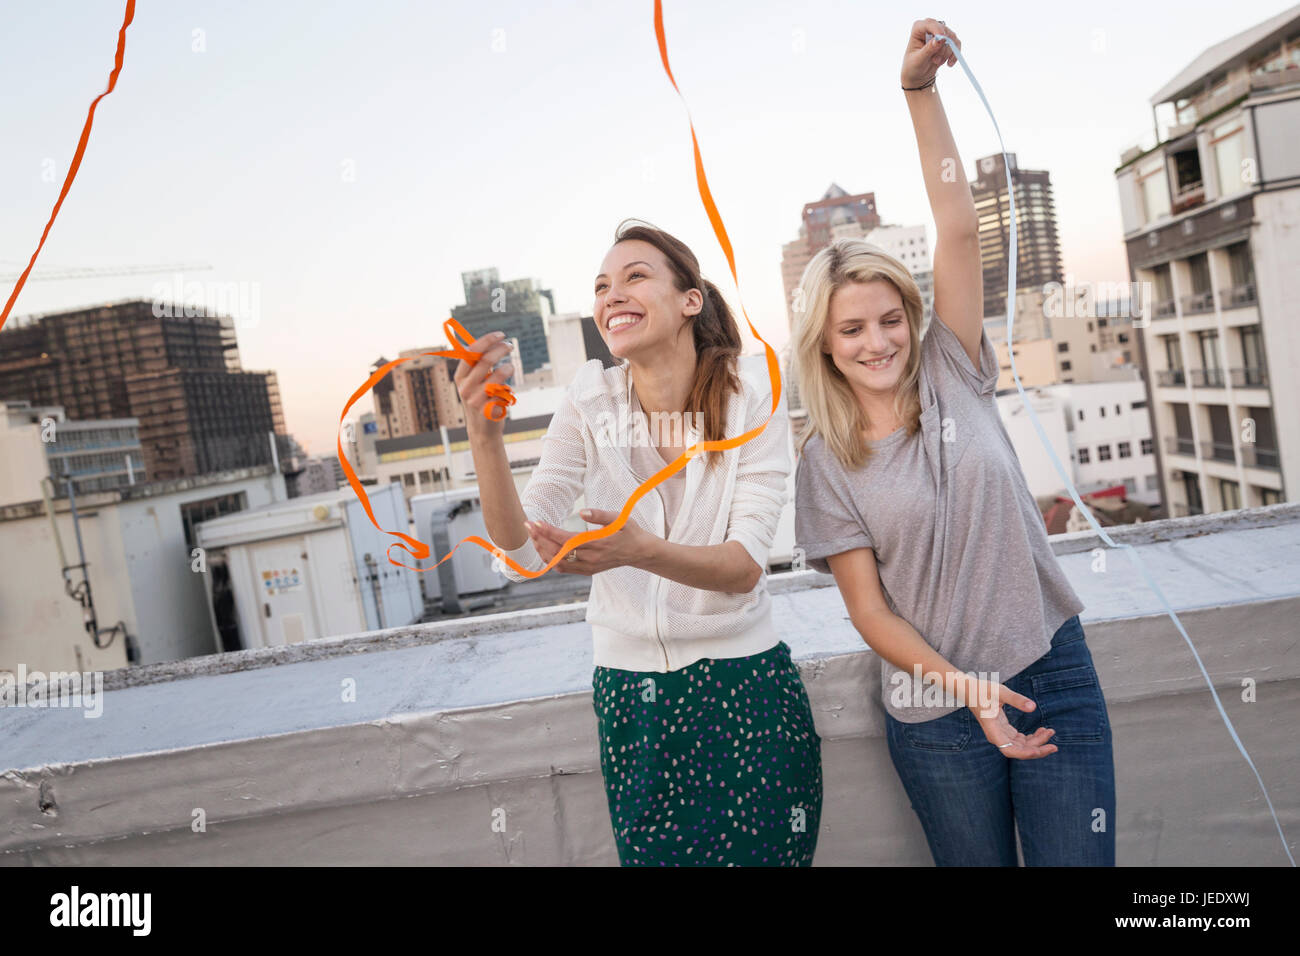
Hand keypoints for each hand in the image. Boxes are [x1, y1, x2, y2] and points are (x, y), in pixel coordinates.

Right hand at [453, 331, 514, 435]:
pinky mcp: (488, 410)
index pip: (472, 351)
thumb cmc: (480, 400)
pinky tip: (508, 388)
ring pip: (498, 375)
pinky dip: (509, 387)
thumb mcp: (473, 382)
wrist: (482, 430)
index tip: (501, 334)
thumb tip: (488, 341)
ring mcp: (475, 399)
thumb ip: (477, 364)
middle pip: (486, 360)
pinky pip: (504, 391)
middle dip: (501, 349)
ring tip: (511, 367)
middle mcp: (465, 387)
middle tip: (510, 345)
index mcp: (459, 376)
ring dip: (508, 367)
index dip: (487, 340)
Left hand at [525, 508, 654, 575]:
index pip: (566, 540)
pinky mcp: (587, 571)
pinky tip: (544, 549)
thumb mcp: (620, 518)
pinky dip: (550, 559)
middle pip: (558, 552)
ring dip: (543, 551)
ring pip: (558, 563)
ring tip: (534, 537)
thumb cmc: (629, 532)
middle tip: (528, 526)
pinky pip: (563, 569)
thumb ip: (600, 515)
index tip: (535, 523)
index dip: (548, 532)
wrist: (639, 552)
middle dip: (540, 540)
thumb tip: (582, 513)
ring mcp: (588, 567)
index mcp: (598, 544)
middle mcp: (591, 559)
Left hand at [900, 18, 959, 88]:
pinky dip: (954, 54)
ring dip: (947, 53)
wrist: (918, 75)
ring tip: (937, 63)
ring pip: (951, 38)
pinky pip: (957, 44)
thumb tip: (940, 39)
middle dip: (942, 47)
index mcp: (918, 29)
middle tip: (935, 61)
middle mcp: (930, 28)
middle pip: (943, 31)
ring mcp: (940, 33)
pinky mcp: (948, 40)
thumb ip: (928, 49)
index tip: (942, 38)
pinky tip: (949, 64)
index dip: (937, 29)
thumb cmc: (913, 66)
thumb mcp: (918, 60)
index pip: (929, 23)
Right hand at [968, 679, 1057, 759]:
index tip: (1039, 750)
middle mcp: (997, 736)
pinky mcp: (1004, 730)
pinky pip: (1020, 740)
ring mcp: (1000, 734)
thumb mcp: (1000, 692)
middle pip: (1018, 751)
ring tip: (1050, 732)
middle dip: (1037, 750)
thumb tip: (1033, 707)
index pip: (1009, 749)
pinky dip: (1032, 738)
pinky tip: (1041, 730)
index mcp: (993, 730)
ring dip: (1037, 743)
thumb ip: (1016, 699)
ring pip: (1021, 746)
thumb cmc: (982, 690)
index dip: (1024, 753)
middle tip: (1054, 745)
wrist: (970, 690)